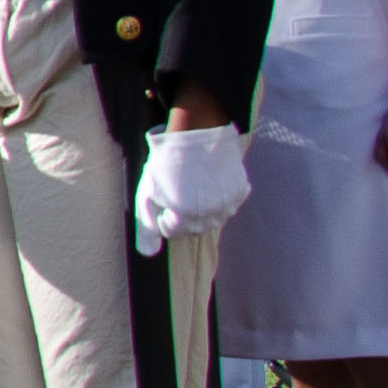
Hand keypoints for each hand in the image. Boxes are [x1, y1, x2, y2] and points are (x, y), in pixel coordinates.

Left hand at [133, 122, 251, 255]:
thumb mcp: (147, 194)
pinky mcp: (240, 191)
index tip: (161, 198)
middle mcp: (211, 214)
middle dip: (181, 215)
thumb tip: (147, 255)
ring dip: (200, 209)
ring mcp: (228, 204)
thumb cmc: (165, 163)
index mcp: (185, 216)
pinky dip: (218, 199)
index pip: (172, 232)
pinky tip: (208, 183)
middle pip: (193, 228)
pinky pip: (228, 205)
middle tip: (176, 192)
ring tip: (191, 187)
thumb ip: (146, 228)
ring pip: (213, 218)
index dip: (162, 215)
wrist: (196, 132)